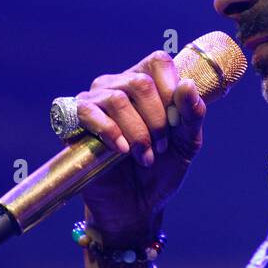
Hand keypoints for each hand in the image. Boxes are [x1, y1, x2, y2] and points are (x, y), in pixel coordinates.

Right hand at [74, 50, 206, 237]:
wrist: (137, 205)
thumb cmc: (162, 170)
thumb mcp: (186, 143)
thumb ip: (192, 114)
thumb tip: (187, 85)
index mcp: (147, 83)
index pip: (158, 61)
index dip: (170, 88)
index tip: (175, 121)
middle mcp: (118, 85)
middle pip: (140, 82)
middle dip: (156, 120)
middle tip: (160, 147)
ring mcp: (94, 101)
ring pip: (117, 99)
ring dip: (137, 133)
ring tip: (144, 156)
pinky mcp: (75, 122)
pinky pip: (88, 112)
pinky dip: (110, 132)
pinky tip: (120, 150)